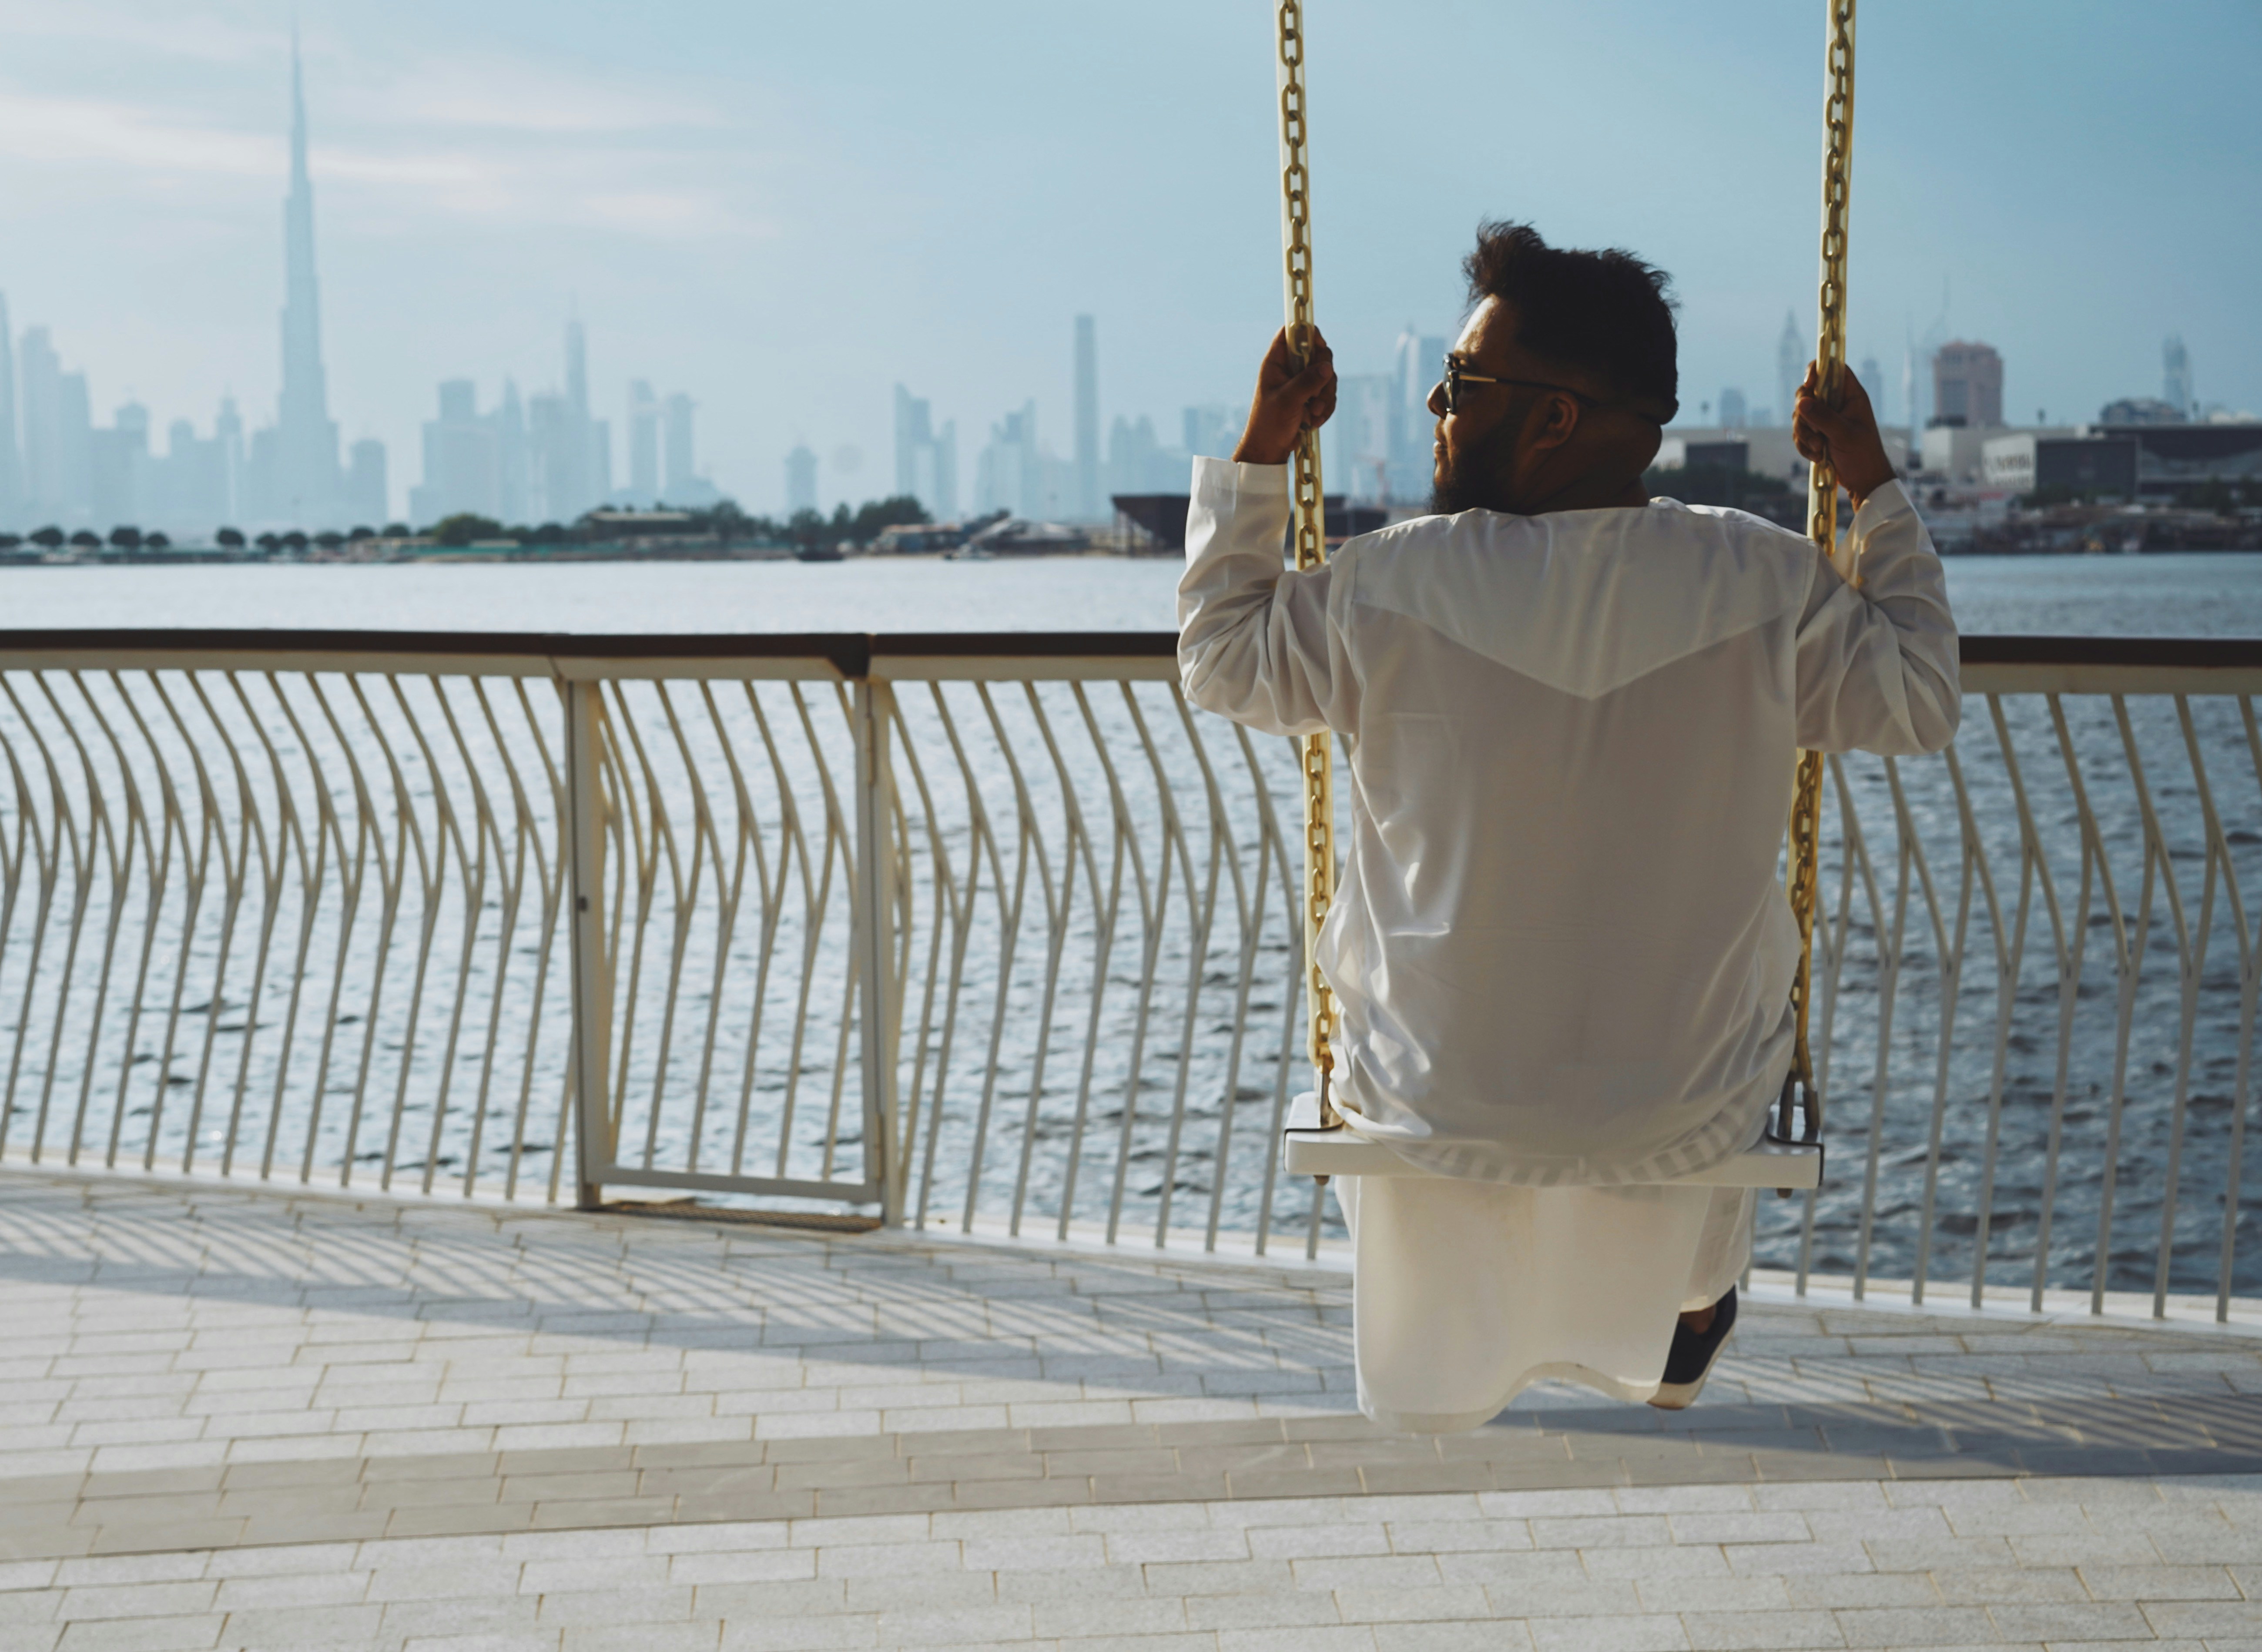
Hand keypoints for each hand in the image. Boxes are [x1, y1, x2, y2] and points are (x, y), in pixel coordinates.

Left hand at [1232, 326, 1336, 465]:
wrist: (1269, 450)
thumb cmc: (1269, 424)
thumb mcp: (1288, 401)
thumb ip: (1307, 382)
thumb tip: (1327, 367)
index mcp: (1276, 363)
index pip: (1292, 333)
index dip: (1307, 333)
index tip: (1319, 346)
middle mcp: (1290, 369)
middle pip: (1317, 354)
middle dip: (1324, 375)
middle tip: (1317, 396)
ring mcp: (1301, 383)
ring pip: (1326, 376)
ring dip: (1325, 396)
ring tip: (1313, 414)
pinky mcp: (1310, 397)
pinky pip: (1327, 394)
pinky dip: (1325, 407)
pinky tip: (1315, 421)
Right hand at [1793, 360, 1894, 509]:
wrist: (1863, 481)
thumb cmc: (1863, 455)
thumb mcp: (1844, 434)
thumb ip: (1824, 417)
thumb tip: (1801, 402)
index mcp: (1851, 395)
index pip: (1832, 369)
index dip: (1817, 371)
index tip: (1808, 385)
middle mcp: (1837, 403)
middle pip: (1808, 392)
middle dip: (1804, 414)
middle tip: (1814, 433)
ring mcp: (1825, 418)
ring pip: (1800, 415)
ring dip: (1804, 434)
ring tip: (1818, 449)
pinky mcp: (1817, 433)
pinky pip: (1800, 432)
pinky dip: (1803, 445)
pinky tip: (1816, 456)